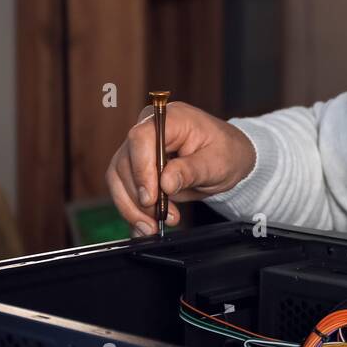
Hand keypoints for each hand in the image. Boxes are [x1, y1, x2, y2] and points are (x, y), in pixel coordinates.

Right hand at [104, 102, 255, 235]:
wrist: (227, 159)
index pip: (141, 138)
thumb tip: (166, 183)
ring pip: (118, 178)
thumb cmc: (226, 152)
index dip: (141, 169)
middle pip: (125, 162)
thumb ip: (191, 170)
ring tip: (153, 226)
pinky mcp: (135, 167)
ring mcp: (139, 149)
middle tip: (160, 217)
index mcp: (171, 119)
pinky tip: (144, 227)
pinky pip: (122, 189)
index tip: (151, 197)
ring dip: (132, 208)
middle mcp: (148, 129)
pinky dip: (131, 211)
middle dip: (139, 197)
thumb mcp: (218, 163)